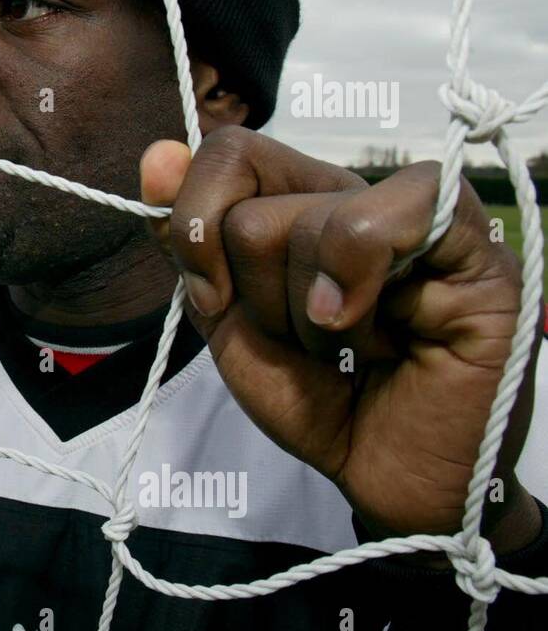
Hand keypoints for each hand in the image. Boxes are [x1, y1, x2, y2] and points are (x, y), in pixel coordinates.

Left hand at [139, 126, 541, 550]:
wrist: (384, 476)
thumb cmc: (316, 400)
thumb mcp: (229, 320)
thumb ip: (192, 240)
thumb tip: (157, 156)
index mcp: (301, 201)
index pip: (230, 154)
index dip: (198, 230)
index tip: (215, 300)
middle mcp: (358, 193)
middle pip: (253, 213)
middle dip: (261, 303)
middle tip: (311, 342)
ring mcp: (420, 214)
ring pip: (310, 225)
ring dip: (310, 319)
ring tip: (352, 348)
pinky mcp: (472, 244)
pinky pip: (388, 218)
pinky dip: (356, 287)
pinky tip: (379, 336)